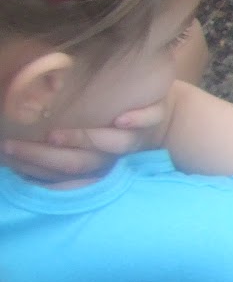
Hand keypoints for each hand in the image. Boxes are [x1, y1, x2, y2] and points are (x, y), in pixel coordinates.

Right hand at [3, 97, 171, 182]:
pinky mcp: (156, 114)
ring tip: (53, 136)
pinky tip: (122, 119)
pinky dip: (137, 120)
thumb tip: (16, 138)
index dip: (31, 165)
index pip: (61, 170)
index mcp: (97, 160)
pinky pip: (149, 118)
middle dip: (41, 157)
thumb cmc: (116, 122)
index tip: (3, 153)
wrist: (168, 112)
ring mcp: (136, 134)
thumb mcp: (91, 132)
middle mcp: (115, 154)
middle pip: (78, 162)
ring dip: (83, 140)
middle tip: (10, 147)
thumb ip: (63, 140)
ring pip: (111, 144)